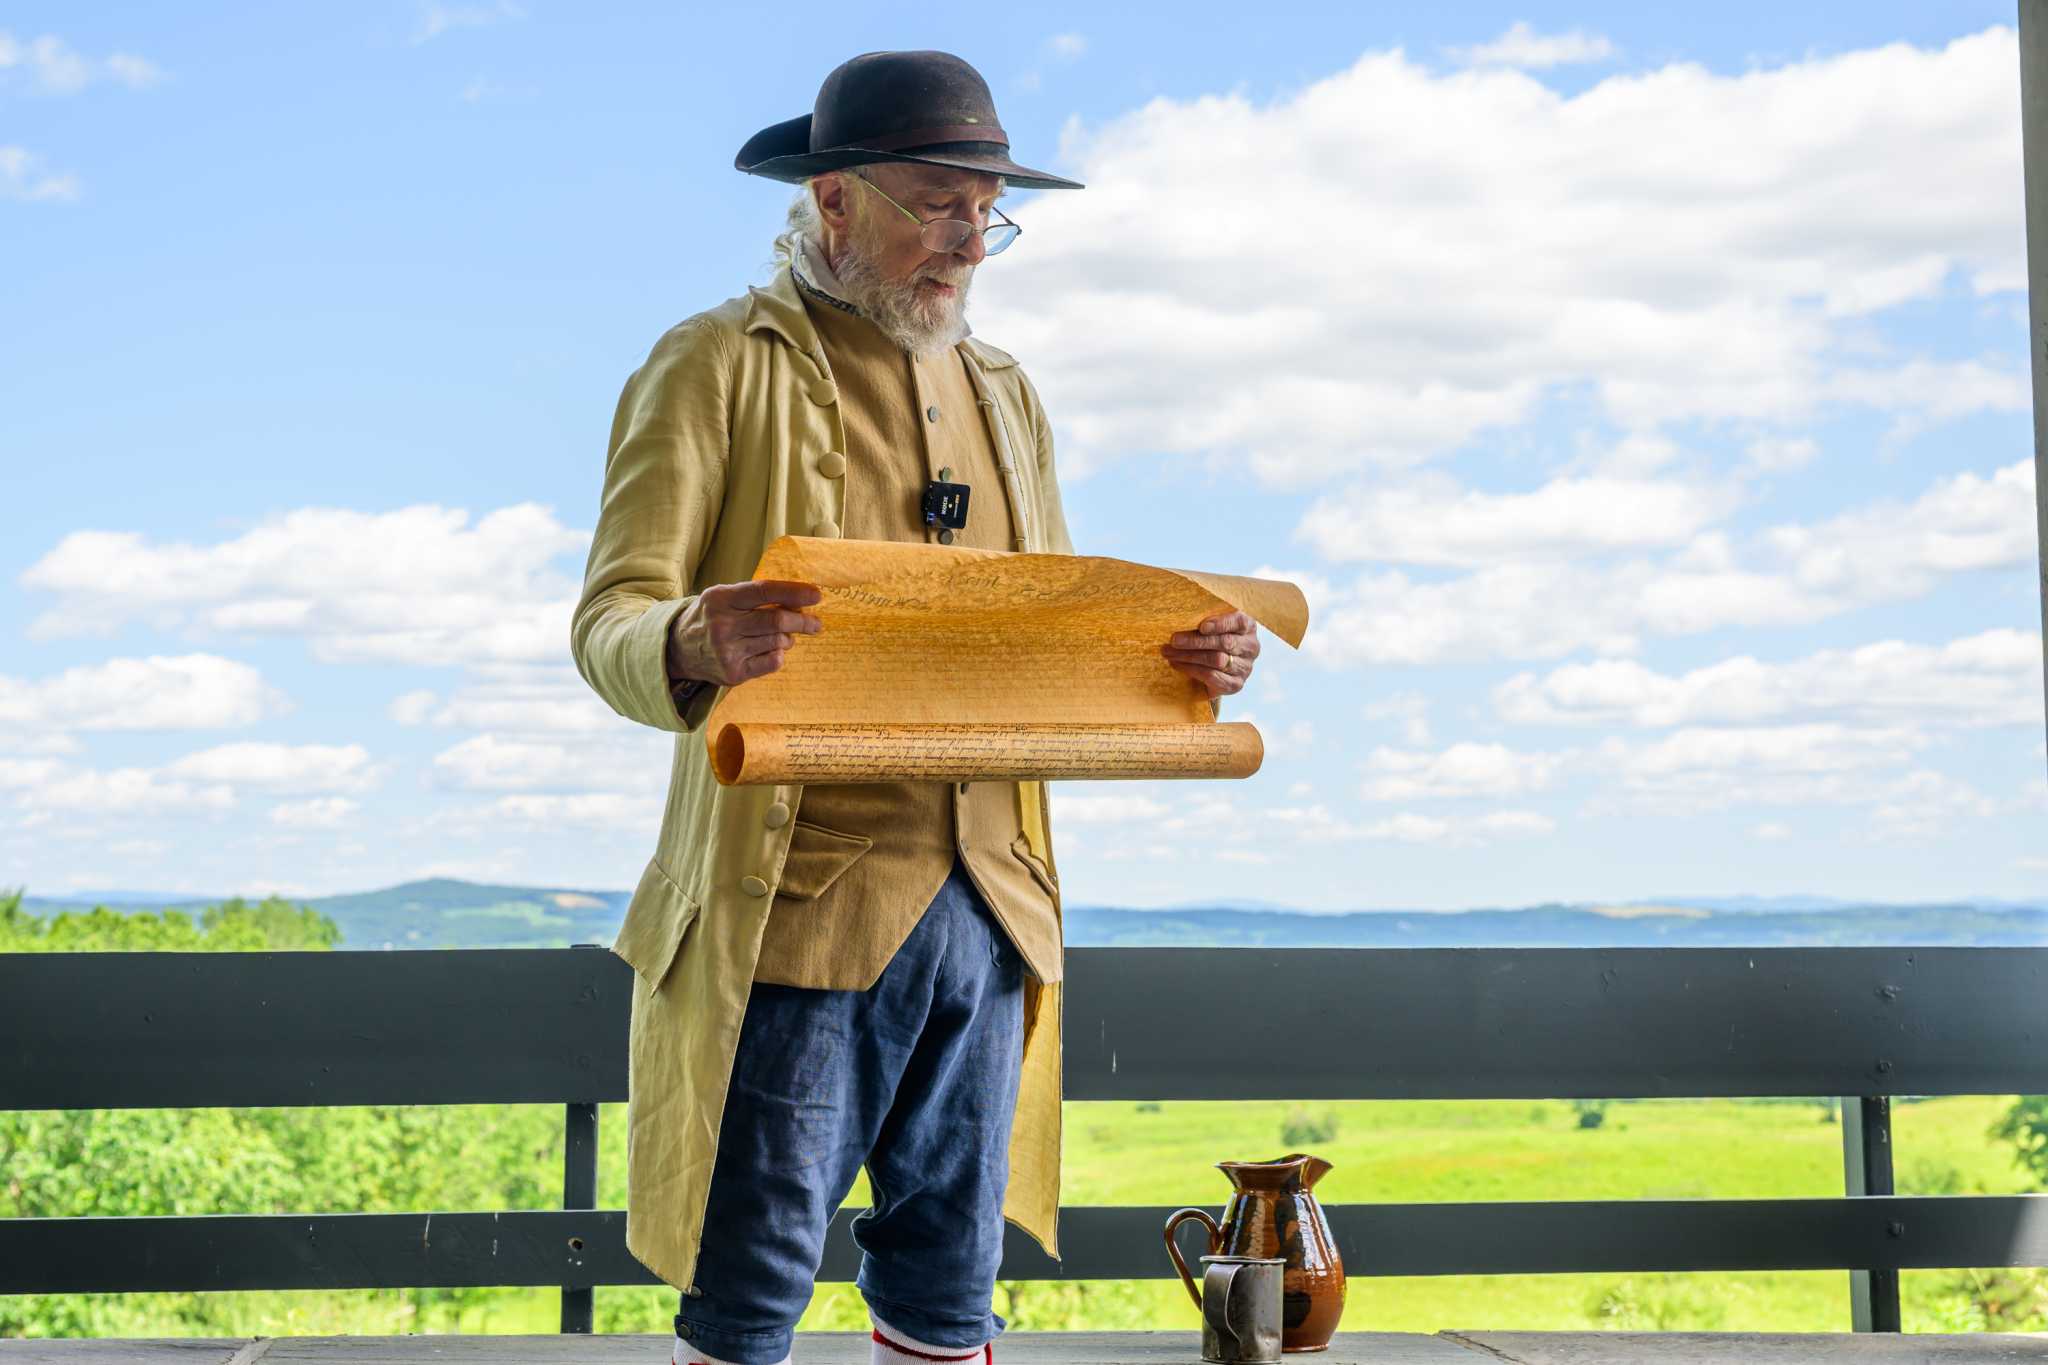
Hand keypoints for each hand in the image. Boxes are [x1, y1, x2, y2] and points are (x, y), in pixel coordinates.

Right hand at [668, 579, 823, 685]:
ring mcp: (727, 651)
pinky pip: (772, 662)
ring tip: (784, 636)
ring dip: (788, 638)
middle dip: (803, 622)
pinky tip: (771, 649)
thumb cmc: (712, 617)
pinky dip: (779, 654)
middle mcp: (723, 624)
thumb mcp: (725, 597)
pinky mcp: (734, 673)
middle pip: (776, 621)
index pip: (764, 591)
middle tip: (816, 623)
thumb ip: (756, 597)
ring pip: (777, 642)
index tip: (816, 595)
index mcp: (722, 599)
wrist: (678, 649)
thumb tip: (800, 603)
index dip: (794, 593)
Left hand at [1161, 609, 1258, 698]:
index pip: (1239, 622)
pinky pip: (1213, 676)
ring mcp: (1245, 667)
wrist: (1211, 669)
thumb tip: (1180, 615)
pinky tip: (1177, 664)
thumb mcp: (1209, 625)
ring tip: (1169, 653)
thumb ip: (1202, 617)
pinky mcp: (1236, 684)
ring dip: (1189, 656)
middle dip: (1196, 641)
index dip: (1220, 624)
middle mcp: (1250, 647)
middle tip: (1174, 640)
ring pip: (1217, 660)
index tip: (1202, 626)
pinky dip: (1192, 670)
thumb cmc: (1209, 639)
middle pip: (1225, 642)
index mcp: (1248, 626)